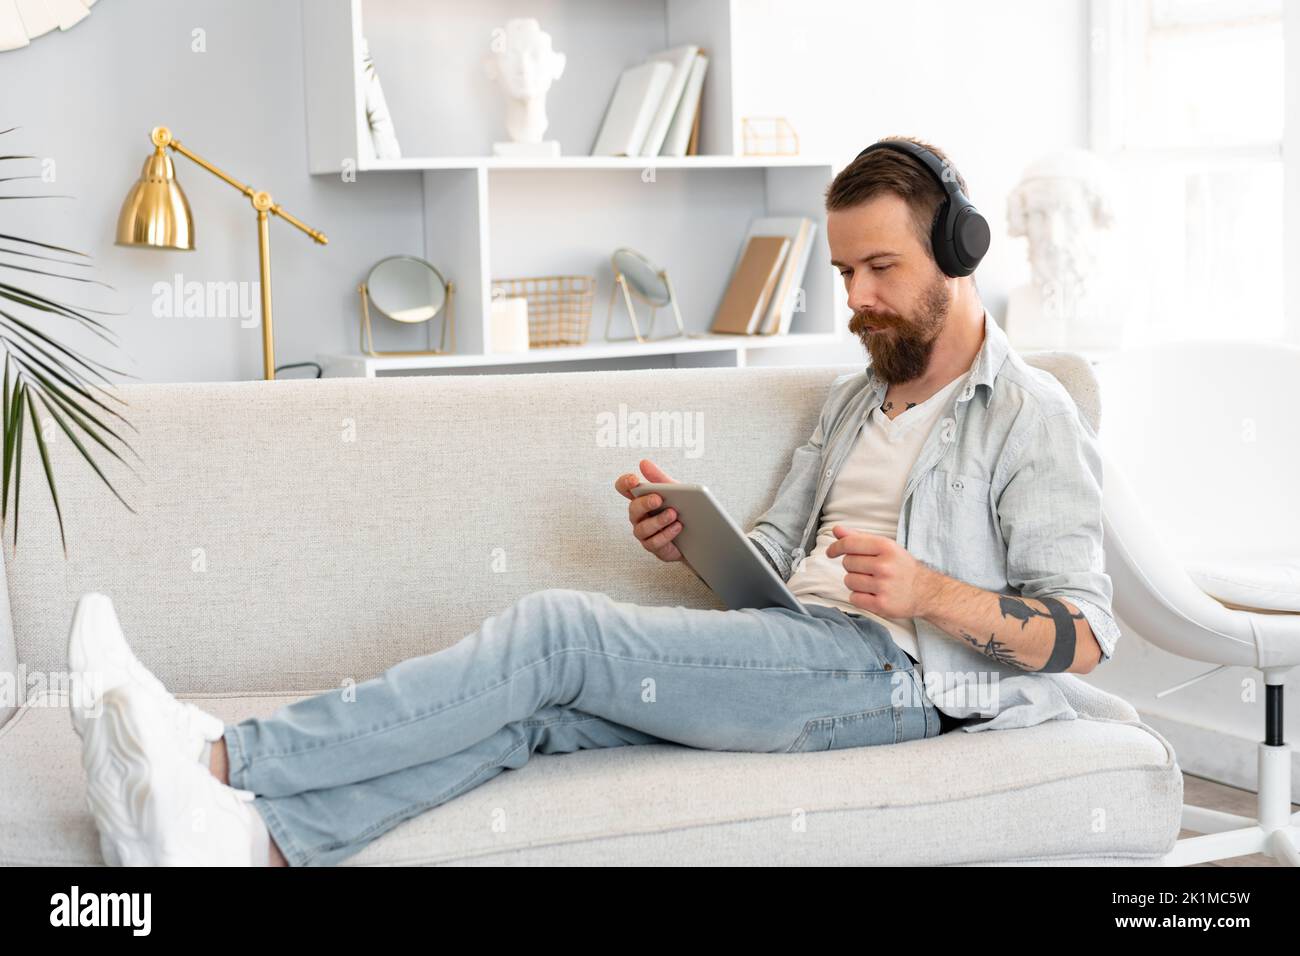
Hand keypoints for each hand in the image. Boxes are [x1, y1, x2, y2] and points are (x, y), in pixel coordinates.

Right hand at [615, 458, 687, 565]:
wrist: (698, 533)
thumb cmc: (681, 509)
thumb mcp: (674, 491)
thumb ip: (659, 478)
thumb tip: (643, 462)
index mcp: (641, 498)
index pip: (624, 488)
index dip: (625, 483)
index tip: (635, 480)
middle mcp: (638, 516)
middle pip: (633, 509)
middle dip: (645, 503)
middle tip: (658, 499)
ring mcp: (644, 532)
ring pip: (643, 528)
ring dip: (658, 521)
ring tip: (674, 514)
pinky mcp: (653, 547)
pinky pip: (655, 542)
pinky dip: (666, 534)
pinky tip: (678, 527)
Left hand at [825, 525, 941, 618]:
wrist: (926, 591)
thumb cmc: (901, 567)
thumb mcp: (885, 547)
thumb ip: (858, 537)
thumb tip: (836, 529)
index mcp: (886, 547)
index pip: (849, 544)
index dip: (836, 547)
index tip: (831, 552)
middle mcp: (885, 566)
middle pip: (847, 563)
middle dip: (853, 566)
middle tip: (868, 570)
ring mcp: (883, 586)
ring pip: (849, 581)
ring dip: (855, 582)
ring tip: (871, 582)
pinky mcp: (881, 605)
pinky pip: (854, 598)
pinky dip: (859, 597)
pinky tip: (872, 594)